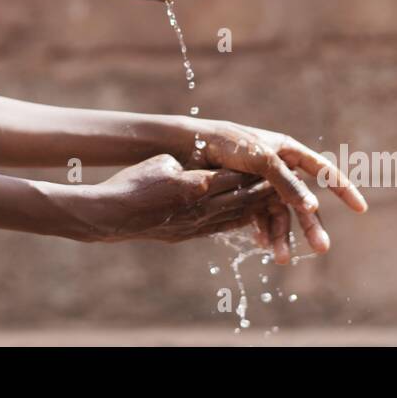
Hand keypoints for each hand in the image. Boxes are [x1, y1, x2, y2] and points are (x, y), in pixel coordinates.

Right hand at [70, 154, 276, 244]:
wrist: (112, 215)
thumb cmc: (133, 183)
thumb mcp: (162, 163)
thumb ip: (189, 165)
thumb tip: (204, 168)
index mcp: (196, 186)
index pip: (236, 178)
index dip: (257, 173)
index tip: (274, 167)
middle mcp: (201, 209)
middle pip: (242, 200)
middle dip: (264, 192)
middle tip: (284, 185)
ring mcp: (194, 225)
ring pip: (234, 217)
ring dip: (255, 209)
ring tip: (271, 201)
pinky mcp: (187, 235)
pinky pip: (219, 227)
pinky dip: (236, 220)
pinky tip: (245, 216)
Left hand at [176, 120, 368, 262]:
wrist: (188, 149)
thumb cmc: (227, 144)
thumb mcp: (262, 160)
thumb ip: (287, 183)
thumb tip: (313, 209)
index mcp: (287, 150)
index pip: (323, 170)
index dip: (343, 188)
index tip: (361, 209)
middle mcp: (278, 168)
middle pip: (304, 201)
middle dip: (312, 226)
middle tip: (322, 249)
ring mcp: (262, 184)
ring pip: (281, 215)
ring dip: (283, 236)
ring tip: (280, 258)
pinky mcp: (244, 197)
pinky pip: (260, 219)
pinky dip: (263, 232)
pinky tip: (263, 244)